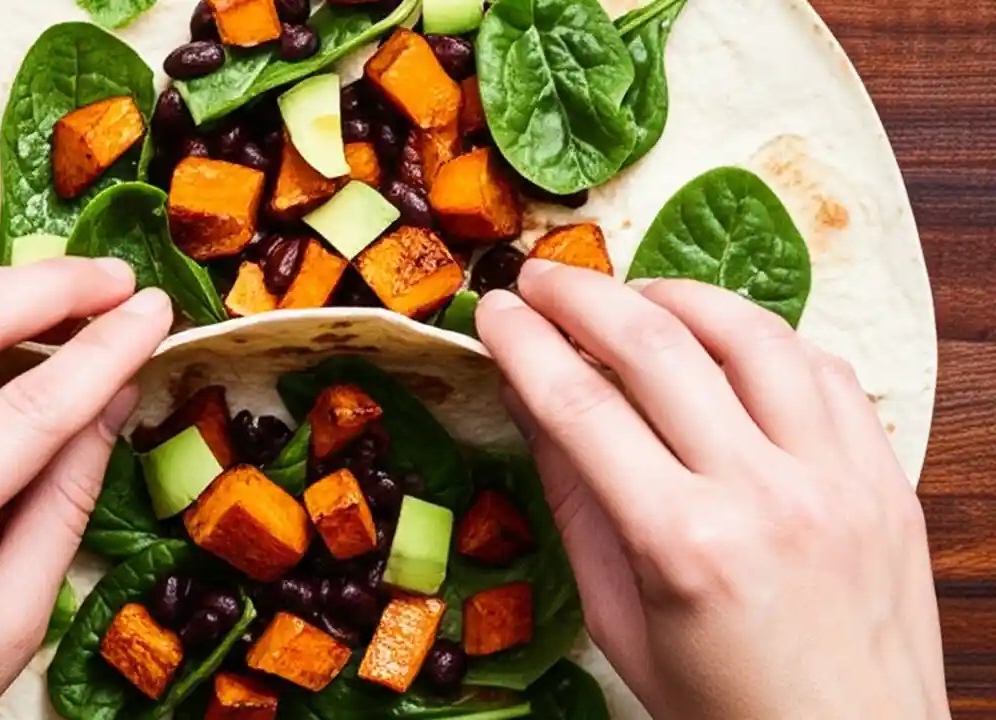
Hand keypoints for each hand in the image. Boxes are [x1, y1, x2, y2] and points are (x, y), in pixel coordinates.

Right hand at [477, 261, 948, 719]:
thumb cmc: (722, 708)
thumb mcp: (619, 622)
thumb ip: (577, 503)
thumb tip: (535, 403)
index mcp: (683, 545)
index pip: (579, 406)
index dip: (524, 344)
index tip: (493, 311)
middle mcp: (765, 494)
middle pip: (657, 348)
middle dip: (583, 296)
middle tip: (541, 277)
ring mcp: (837, 477)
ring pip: (751, 333)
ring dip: (677, 296)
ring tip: (631, 296)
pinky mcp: (884, 476)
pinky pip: (823, 368)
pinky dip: (762, 338)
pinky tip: (723, 340)